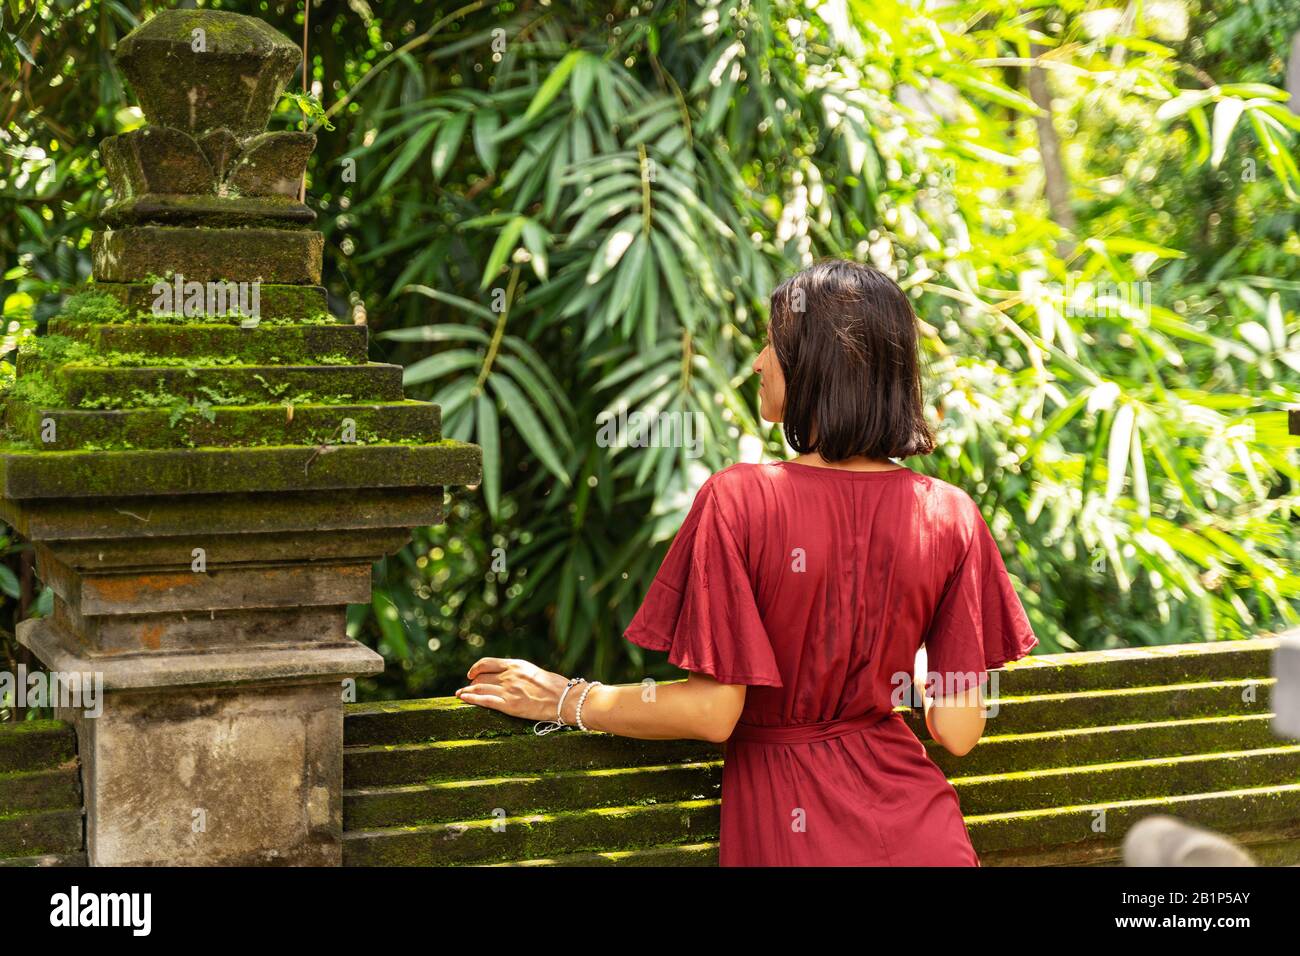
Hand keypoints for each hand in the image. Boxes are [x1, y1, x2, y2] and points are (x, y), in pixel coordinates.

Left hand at [455, 657, 572, 721]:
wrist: (566, 699)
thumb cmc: (557, 687)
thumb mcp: (536, 673)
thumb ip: (521, 674)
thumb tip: (513, 680)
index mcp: (517, 665)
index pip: (488, 663)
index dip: (476, 668)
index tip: (471, 674)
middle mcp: (510, 675)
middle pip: (481, 677)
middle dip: (471, 683)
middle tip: (465, 689)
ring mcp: (509, 690)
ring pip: (480, 688)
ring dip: (467, 692)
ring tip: (459, 695)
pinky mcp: (510, 705)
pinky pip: (484, 701)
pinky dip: (471, 699)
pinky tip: (463, 699)